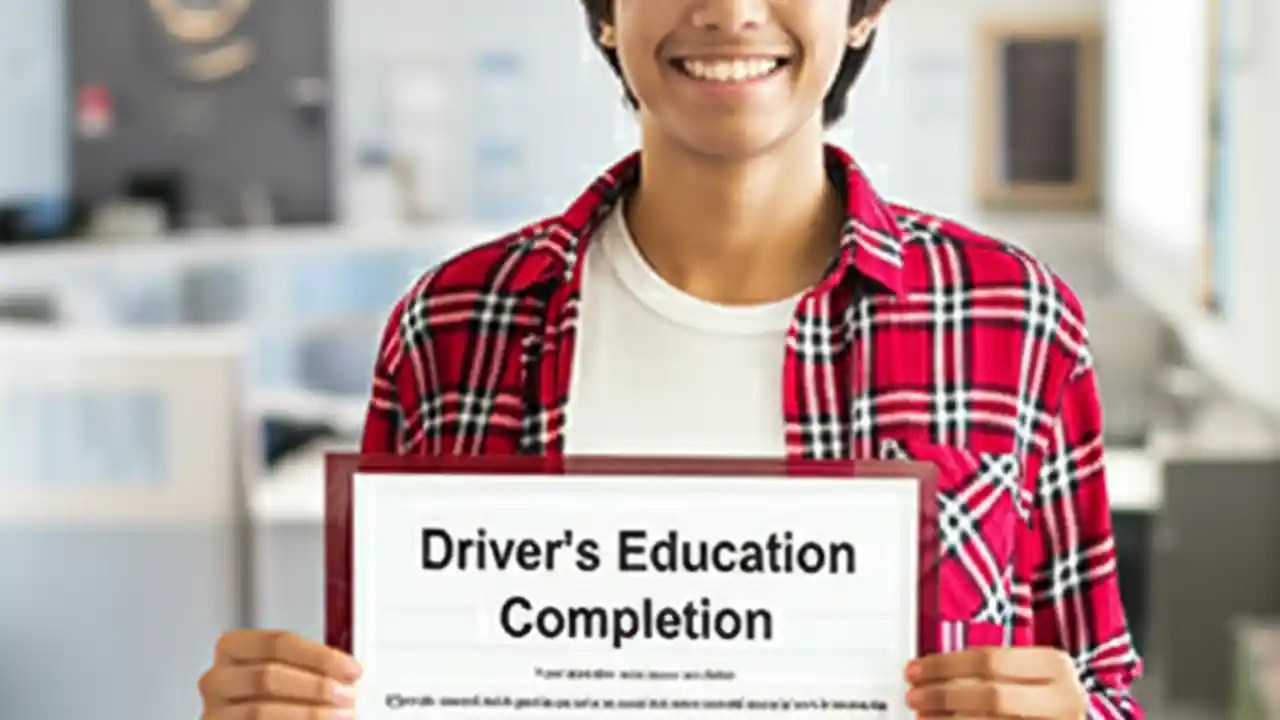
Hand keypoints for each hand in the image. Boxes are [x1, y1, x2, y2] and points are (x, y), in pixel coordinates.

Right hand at [199, 630, 362, 718]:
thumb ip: (312, 670)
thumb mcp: (290, 676)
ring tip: (340, 716)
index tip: (351, 669)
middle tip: (347, 695)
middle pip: (268, 676)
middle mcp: (216, 679)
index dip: (319, 656)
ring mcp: (213, 711)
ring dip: (308, 714)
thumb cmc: (275, 699)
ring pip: (260, 711)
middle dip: (315, 687)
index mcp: (233, 648)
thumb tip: (350, 676)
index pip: (278, 643)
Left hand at [904, 647, 1085, 718]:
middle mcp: (1062, 698)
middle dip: (945, 696)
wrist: (1068, 714)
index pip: (989, 660)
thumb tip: (930, 670)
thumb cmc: (1042, 690)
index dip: (945, 665)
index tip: (915, 669)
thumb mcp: (1026, 670)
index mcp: (1054, 665)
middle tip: (914, 695)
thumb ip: (990, 667)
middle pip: (992, 696)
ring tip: (923, 715)